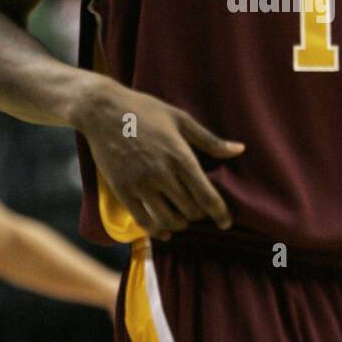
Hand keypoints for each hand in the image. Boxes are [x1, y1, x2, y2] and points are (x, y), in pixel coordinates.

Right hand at [77, 78, 244, 240]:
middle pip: (190, 211)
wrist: (103, 110)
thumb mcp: (181, 119)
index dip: (220, 214)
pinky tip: (164, 231)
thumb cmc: (145, 110)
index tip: (225, 223)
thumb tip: (239, 150)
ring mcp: (141, 185)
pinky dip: (157, 231)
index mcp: (181, 157)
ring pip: (169, 220)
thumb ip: (209, 140)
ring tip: (183, 219)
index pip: (207, 197)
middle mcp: (163, 175)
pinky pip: (143, 222)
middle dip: (199, 215)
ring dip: (180, 224)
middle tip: (199, 211)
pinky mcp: (123, 191)